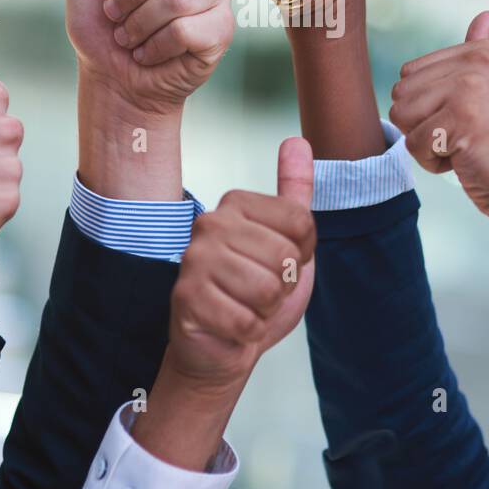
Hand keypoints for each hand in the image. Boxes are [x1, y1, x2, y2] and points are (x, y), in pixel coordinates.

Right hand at [130, 139, 316, 470]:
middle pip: (286, 256)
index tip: (277, 264)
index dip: (301, 255)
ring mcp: (194, 259)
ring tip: (244, 305)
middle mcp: (211, 223)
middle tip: (259, 291)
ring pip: (268, 289)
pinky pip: (247, 321)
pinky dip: (248, 332)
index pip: (302, 222)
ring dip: (265, 310)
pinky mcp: (186, 297)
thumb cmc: (256, 294)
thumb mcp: (288, 242)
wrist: (222, 348)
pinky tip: (231, 326)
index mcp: (235, 203)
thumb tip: (297, 140)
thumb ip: (295, 194)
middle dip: (282, 285)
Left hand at [390, 12, 488, 254]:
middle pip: (401, 94)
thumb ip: (481, 51)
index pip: (409, 74)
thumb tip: (485, 15)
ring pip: (402, 117)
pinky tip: (464, 160)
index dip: (427, 106)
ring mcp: (469, 90)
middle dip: (421, 125)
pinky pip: (413, 144)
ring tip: (463, 145)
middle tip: (464, 135)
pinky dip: (432, 163)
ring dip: (425, 143)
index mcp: (480, 52)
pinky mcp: (460, 121)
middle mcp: (475, 63)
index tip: (466, 117)